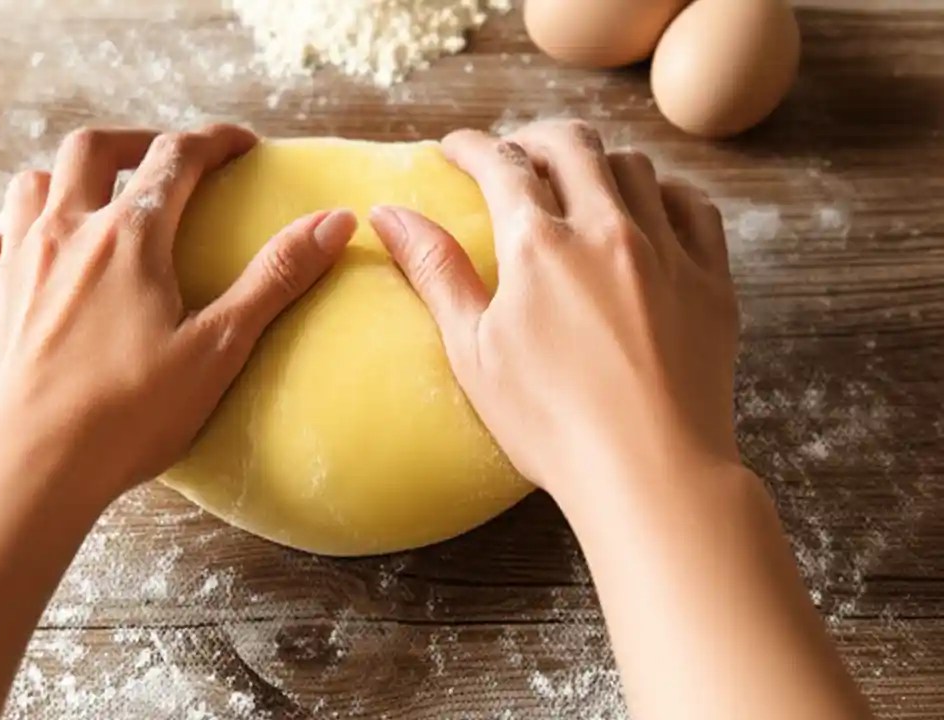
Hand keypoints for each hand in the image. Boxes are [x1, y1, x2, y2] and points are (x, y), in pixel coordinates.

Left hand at [0, 124, 355, 504]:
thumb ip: (275, 279)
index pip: (175, 158)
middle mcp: (62, 234)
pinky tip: (5, 257)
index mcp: (128, 240)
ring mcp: (8, 266)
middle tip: (160, 157)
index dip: (213, 140)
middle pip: (90, 150)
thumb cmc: (125, 419)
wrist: (20, 472)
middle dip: (132, 140)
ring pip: (26, 188)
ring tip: (86, 204)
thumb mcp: (218, 349)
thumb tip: (335, 220)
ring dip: (60, 182)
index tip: (239, 144)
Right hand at [370, 120, 739, 500]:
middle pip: (572, 145)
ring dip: (597, 162)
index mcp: (539, 247)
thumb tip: (389, 214)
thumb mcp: (473, 350)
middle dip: (533, 138)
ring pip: (635, 166)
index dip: (471, 146)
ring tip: (576, 183)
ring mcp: (667, 251)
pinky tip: (648, 210)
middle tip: (513, 155)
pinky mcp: (710, 280)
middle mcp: (607, 230)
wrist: (651, 472)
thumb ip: (435, 272)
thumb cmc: (549, 423)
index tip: (454, 148)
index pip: (500, 163)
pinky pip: (693, 206)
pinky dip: (663, 193)